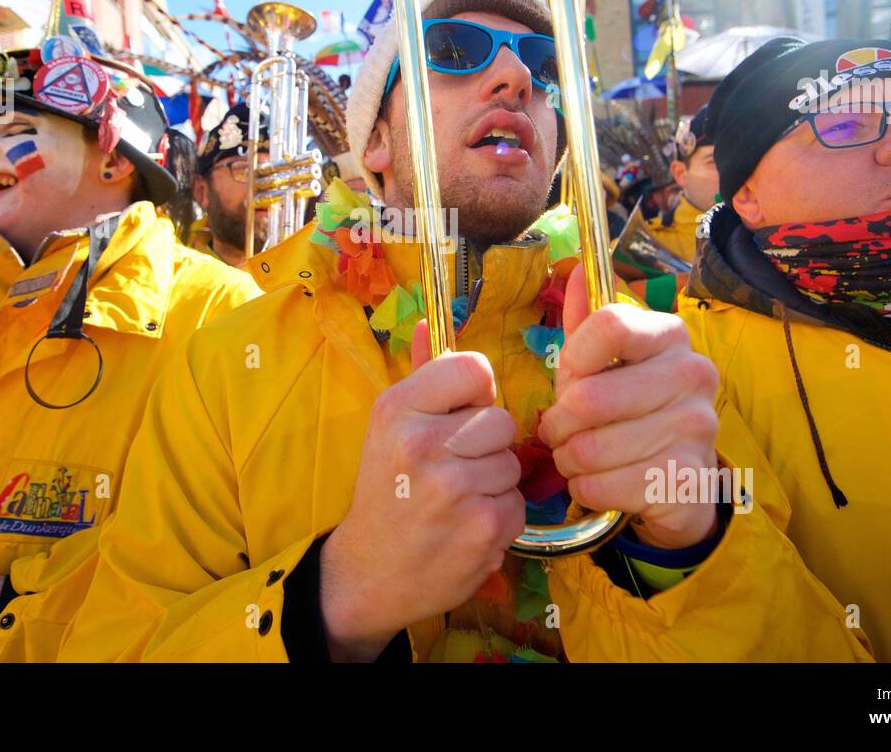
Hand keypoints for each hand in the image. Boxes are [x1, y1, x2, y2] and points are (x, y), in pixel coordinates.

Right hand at [319, 321, 524, 660]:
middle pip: (501, 419)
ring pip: (512, 462)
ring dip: (494, 482)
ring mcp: (454, 488)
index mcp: (397, 408)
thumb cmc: (386, 491)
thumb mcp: (388, 427)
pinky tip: (466, 525)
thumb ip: (419, 375)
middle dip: (487, 444)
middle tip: (453, 467)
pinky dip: (500, 516)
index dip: (475, 395)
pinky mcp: (482, 527)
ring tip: (457, 499)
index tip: (456, 417)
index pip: (475, 369)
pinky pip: (518, 503)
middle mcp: (422, 443)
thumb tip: (430, 320)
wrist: (371, 570)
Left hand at [539, 264, 720, 550]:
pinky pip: (603, 485)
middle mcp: (693, 373)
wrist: (676, 482)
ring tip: (580, 458)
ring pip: (589, 448)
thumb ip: (586, 322)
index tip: (572, 380)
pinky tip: (602, 482)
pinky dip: (587, 489)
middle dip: (558, 425)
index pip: (609, 325)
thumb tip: (576, 268)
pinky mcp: (687, 477)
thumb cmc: (628, 412)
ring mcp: (696, 426)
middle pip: (588, 398)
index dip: (573, 360)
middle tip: (562, 433)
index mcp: (669, 335)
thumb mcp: (602, 365)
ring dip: (569, 460)